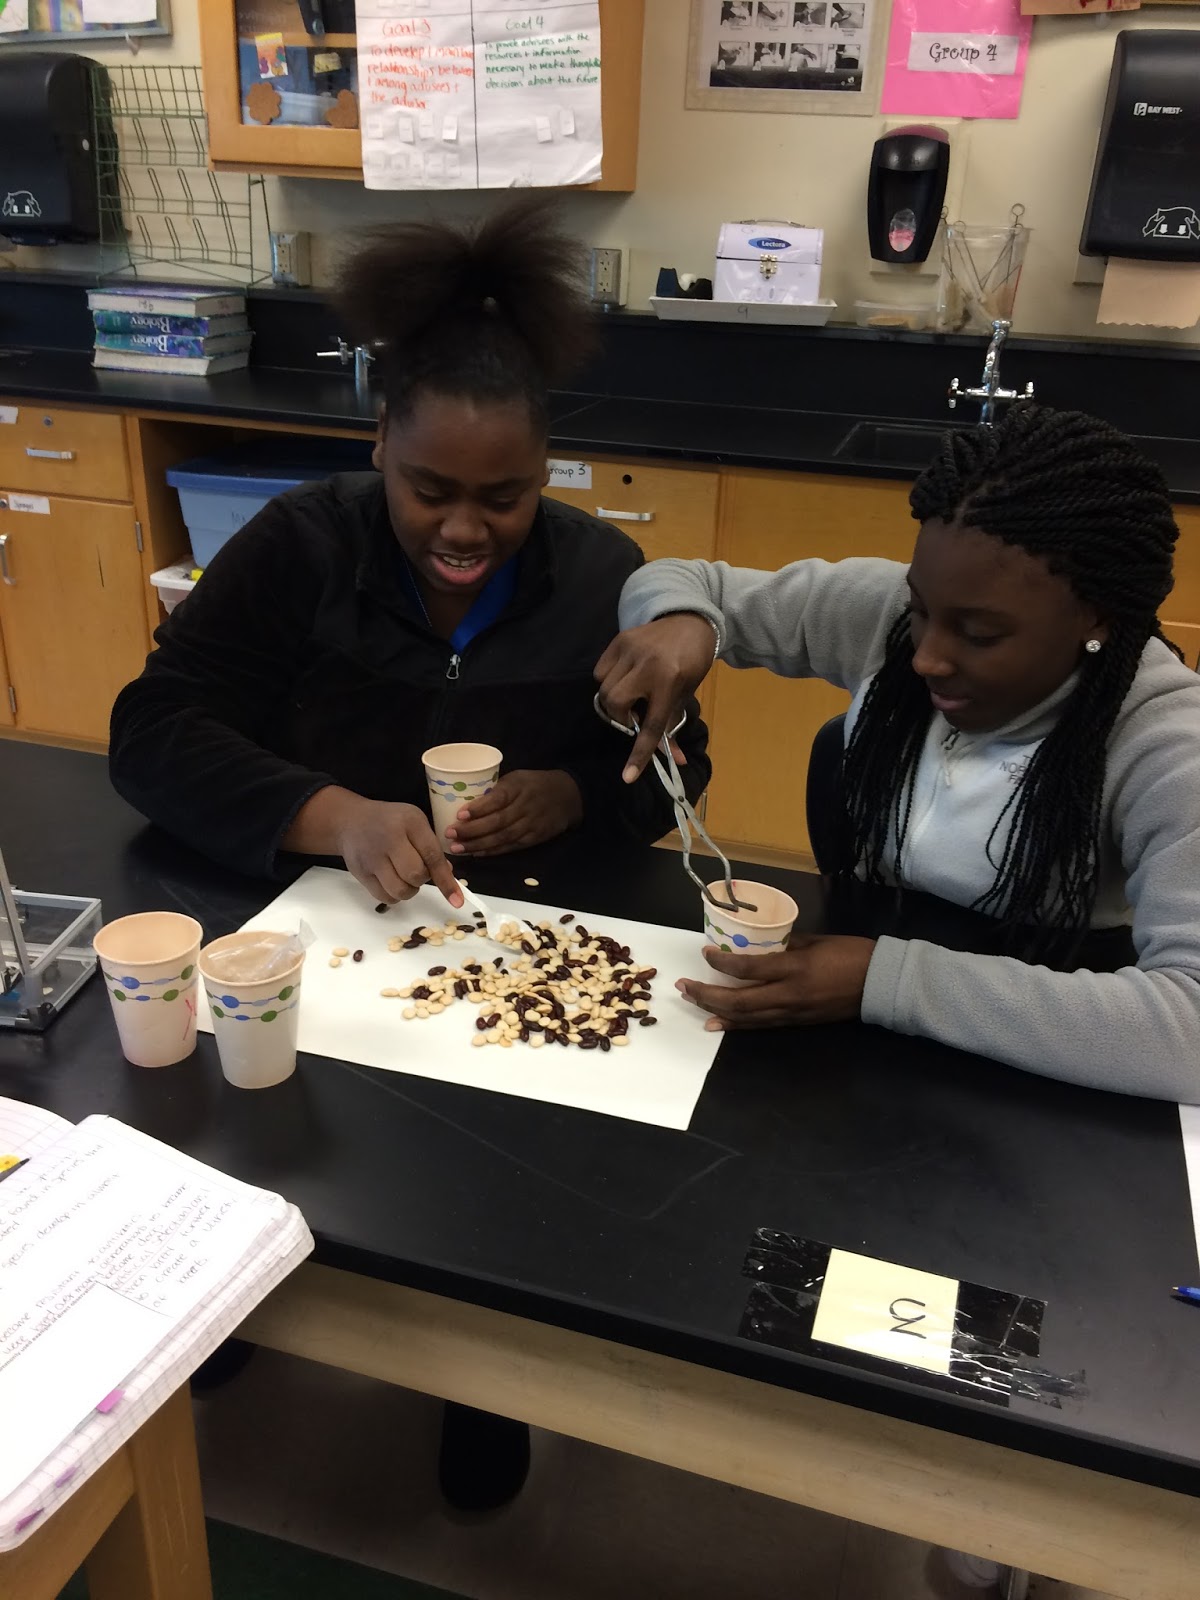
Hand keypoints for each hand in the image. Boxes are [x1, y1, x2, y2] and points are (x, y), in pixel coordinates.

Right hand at [286, 787, 462, 907]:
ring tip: (404, 875)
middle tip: (417, 868)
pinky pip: (385, 898)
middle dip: (422, 879)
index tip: (457, 901)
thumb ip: (431, 847)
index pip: (432, 856)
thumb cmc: (391, 821)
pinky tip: (391, 880)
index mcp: (409, 822)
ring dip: (409, 890)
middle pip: (416, 876)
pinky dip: (394, 895)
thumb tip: (448, 874)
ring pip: (400, 891)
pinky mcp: (360, 873)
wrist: (351, 821)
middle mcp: (389, 839)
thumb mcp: (415, 823)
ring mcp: (372, 858)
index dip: (446, 880)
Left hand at [445, 769, 582, 855]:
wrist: (568, 797)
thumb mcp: (517, 777)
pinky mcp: (534, 838)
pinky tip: (476, 853)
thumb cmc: (536, 784)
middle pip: (497, 821)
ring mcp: (531, 825)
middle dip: (472, 830)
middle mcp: (525, 807)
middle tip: (450, 833)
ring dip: (478, 844)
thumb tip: (467, 801)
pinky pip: (510, 846)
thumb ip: (497, 790)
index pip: (498, 799)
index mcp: (519, 787)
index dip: (479, 808)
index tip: (459, 814)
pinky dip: (492, 851)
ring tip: (457, 848)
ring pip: (502, 837)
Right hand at [594, 614, 716, 781]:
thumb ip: (672, 723)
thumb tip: (676, 760)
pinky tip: (625, 678)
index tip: (628, 776)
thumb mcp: (686, 693)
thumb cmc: (692, 662)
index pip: (652, 725)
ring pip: (604, 688)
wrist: (689, 621)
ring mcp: (629, 649)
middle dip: (621, 717)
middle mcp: (647, 664)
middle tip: (635, 716)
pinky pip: (600, 671)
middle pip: (616, 704)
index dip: (640, 753)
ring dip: (615, 701)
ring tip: (631, 695)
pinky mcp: (618, 640)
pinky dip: (608, 681)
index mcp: (670, 680)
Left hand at [677, 935, 876, 1029]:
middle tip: (684, 987)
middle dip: (707, 994)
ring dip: (716, 1011)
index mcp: (795, 968)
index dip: (722, 963)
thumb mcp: (816, 941)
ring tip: (693, 1004)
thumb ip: (785, 945)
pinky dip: (737, 1024)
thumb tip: (759, 944)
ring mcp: (793, 1012)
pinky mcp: (798, 1023)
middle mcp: (789, 994)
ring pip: (746, 1017)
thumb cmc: (851, 954)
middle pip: (738, 1000)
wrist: (880, 984)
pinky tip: (720, 1023)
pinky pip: (761, 1025)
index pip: (748, 969)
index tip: (704, 953)